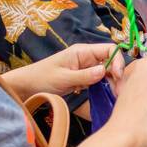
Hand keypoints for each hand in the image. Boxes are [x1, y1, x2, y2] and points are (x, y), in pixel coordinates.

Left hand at [4, 43, 123, 99]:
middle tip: (119, 92)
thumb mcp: (63, 78)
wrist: (27, 86)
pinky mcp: (85, 77)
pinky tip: (108, 95)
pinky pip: (100, 80)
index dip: (117, 61)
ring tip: (116, 96)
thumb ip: (85, 75)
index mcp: (82, 51)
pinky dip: (106, 87)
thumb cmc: (42, 78)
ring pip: (108, 72)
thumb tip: (104, 71)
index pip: (109, 49)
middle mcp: (87, 57)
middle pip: (111, 61)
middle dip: (118, 74)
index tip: (116, 76)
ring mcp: (87, 67)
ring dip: (113, 82)